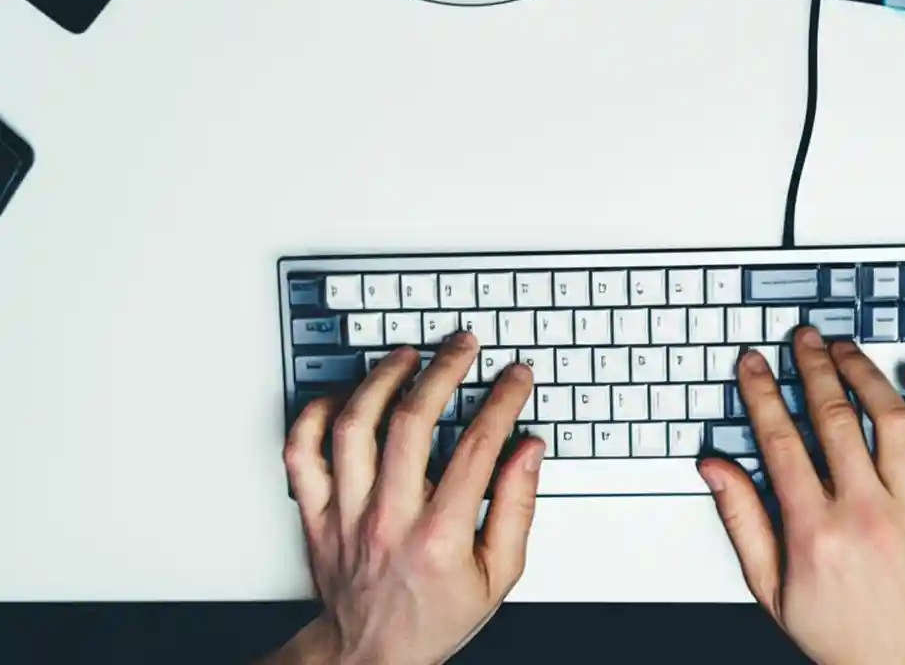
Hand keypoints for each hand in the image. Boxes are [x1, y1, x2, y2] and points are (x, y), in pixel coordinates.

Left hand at [278, 333, 544, 664]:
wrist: (369, 654)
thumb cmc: (434, 616)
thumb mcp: (499, 575)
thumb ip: (517, 509)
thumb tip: (527, 451)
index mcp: (440, 537)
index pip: (477, 446)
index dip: (502, 400)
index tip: (514, 376)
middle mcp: (388, 519)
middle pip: (412, 422)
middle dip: (444, 370)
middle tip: (461, 345)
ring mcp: (345, 514)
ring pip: (353, 426)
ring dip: (381, 379)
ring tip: (406, 356)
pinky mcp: (315, 514)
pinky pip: (302, 452)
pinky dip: (316, 415)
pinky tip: (344, 396)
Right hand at [698, 327, 904, 664]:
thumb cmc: (836, 625)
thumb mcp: (769, 585)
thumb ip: (741, 519)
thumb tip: (716, 467)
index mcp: (815, 532)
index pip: (781, 442)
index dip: (762, 394)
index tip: (754, 364)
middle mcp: (866, 513)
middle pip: (835, 418)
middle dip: (812, 368)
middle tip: (801, 339)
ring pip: (893, 418)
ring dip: (865, 374)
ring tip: (846, 350)